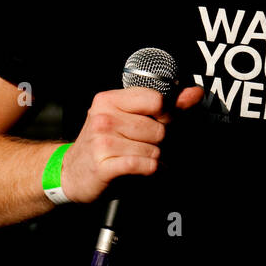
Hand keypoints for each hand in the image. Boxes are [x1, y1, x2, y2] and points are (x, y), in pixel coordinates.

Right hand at [61, 84, 203, 202]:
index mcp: (109, 100)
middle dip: (159, 140)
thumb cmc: (103, 144)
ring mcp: (102, 141)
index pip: (156, 99)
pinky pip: (145, 164)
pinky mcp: (104, 165)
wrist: (71, 172)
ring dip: (154, 157)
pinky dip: (150, 169)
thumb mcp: (129, 118)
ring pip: (154, 149)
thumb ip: (165, 106)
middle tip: (144, 144)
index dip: (165, 114)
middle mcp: (104, 118)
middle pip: (159, 128)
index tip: (159, 121)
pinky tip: (142, 168)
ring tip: (139, 157)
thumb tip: (194, 93)